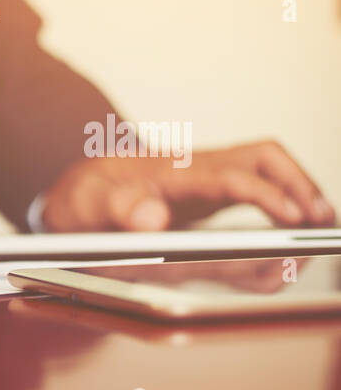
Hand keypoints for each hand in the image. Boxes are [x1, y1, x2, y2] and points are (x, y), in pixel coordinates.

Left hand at [40, 141, 334, 231]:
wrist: (73, 191)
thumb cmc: (82, 200)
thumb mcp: (85, 207)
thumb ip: (117, 210)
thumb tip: (153, 220)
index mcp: (169, 173)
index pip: (229, 177)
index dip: (265, 196)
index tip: (292, 216)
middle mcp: (193, 169)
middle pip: (261, 157)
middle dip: (297, 183)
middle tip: (318, 219)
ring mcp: (202, 179)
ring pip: (262, 167)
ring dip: (295, 189)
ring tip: (317, 226)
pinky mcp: (204, 194)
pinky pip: (250, 187)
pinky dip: (276, 202)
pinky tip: (287, 232)